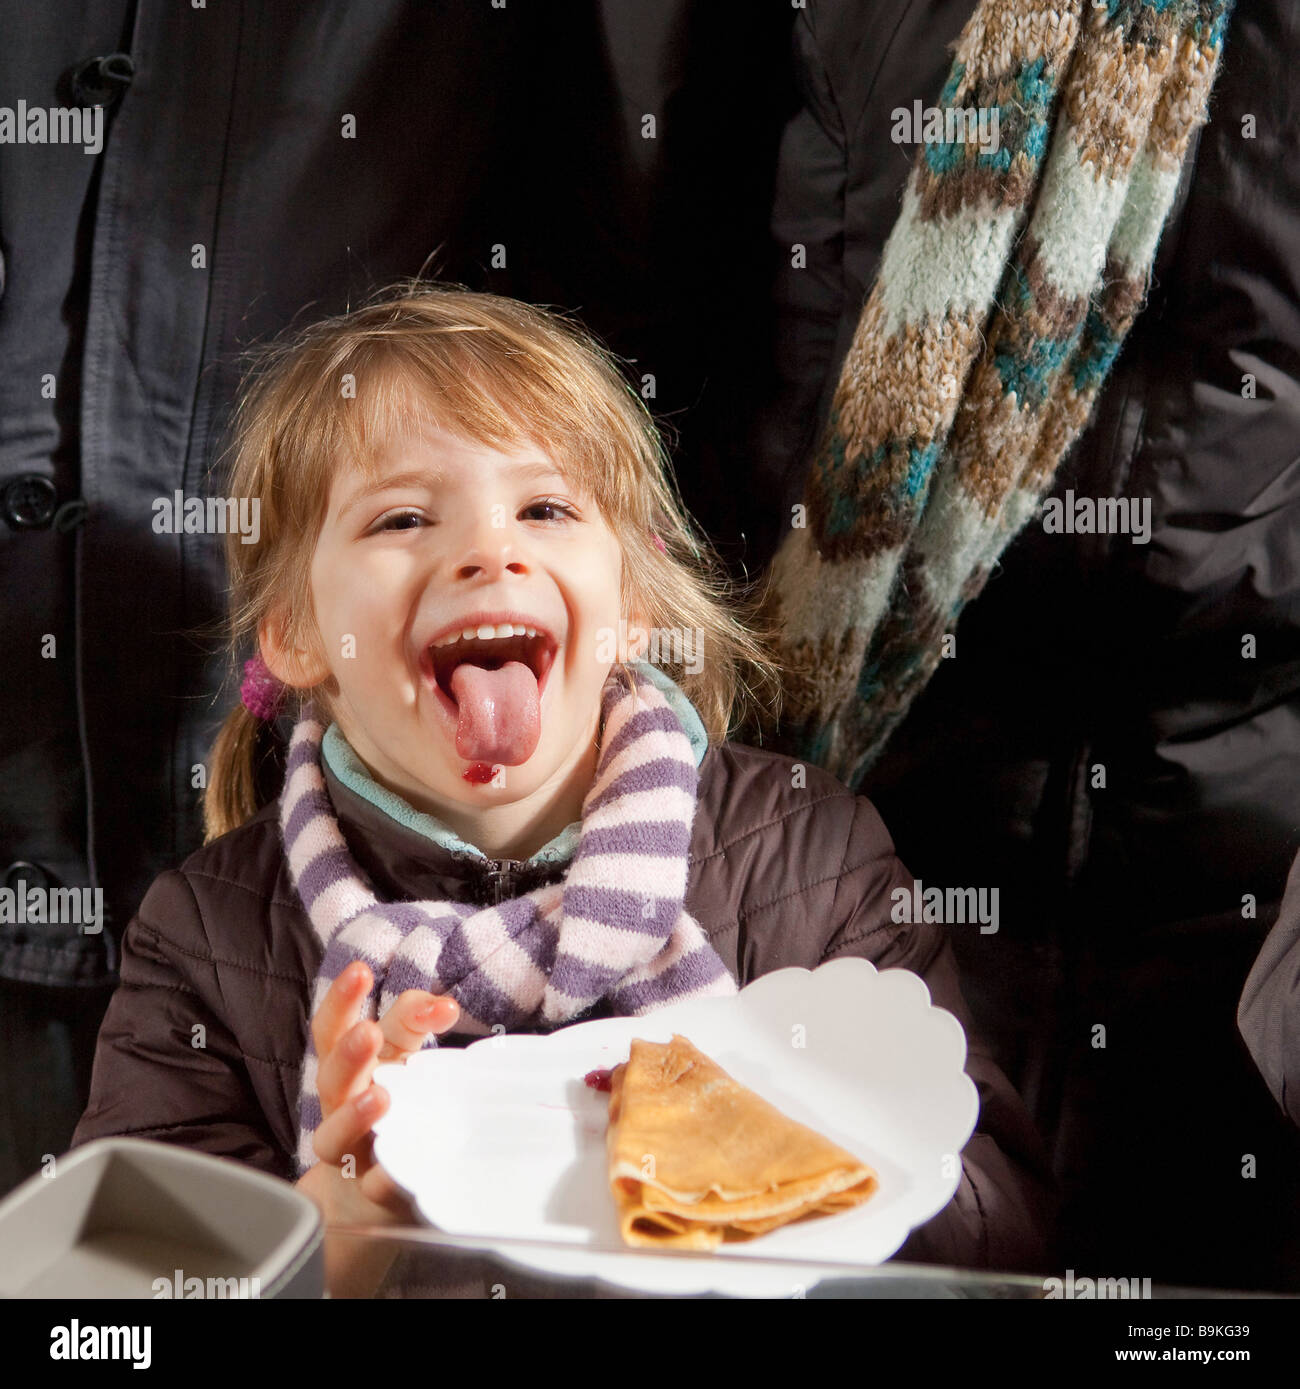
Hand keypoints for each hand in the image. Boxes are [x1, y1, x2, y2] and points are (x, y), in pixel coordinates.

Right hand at [297, 960, 459, 1221]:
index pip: (335, 1026)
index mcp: (351, 1066)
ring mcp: (351, 1151)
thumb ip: (417, 1021)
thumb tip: (443, 1004)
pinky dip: (383, 1178)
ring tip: (380, 1098)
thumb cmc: (395, 1105)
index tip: (364, 976)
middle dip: (347, 1053)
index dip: (346, 1000)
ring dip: (355, 1116)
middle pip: (331, 1075)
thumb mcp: (402, 1053)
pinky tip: (391, 1171)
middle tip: (366, 1032)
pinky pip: (372, 1188)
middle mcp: (342, 1105)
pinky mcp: (371, 1193)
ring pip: (335, 1134)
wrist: (366, 1195)